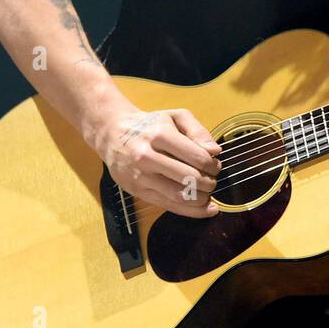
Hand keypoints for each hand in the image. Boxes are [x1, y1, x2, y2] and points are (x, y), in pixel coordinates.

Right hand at [91, 104, 224, 217]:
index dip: (213, 165)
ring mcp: (140, 176)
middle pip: (189, 178)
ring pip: (179, 196)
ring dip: (201, 199)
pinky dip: (189, 210)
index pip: (197, 157)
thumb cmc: (149, 125)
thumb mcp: (175, 117)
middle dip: (209, 182)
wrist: (112, 134)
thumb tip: (215, 151)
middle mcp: (147, 157)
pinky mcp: (136, 191)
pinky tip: (204, 208)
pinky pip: (167, 205)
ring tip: (207, 193)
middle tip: (213, 179)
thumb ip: (198, 130)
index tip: (216, 165)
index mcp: (160, 135)